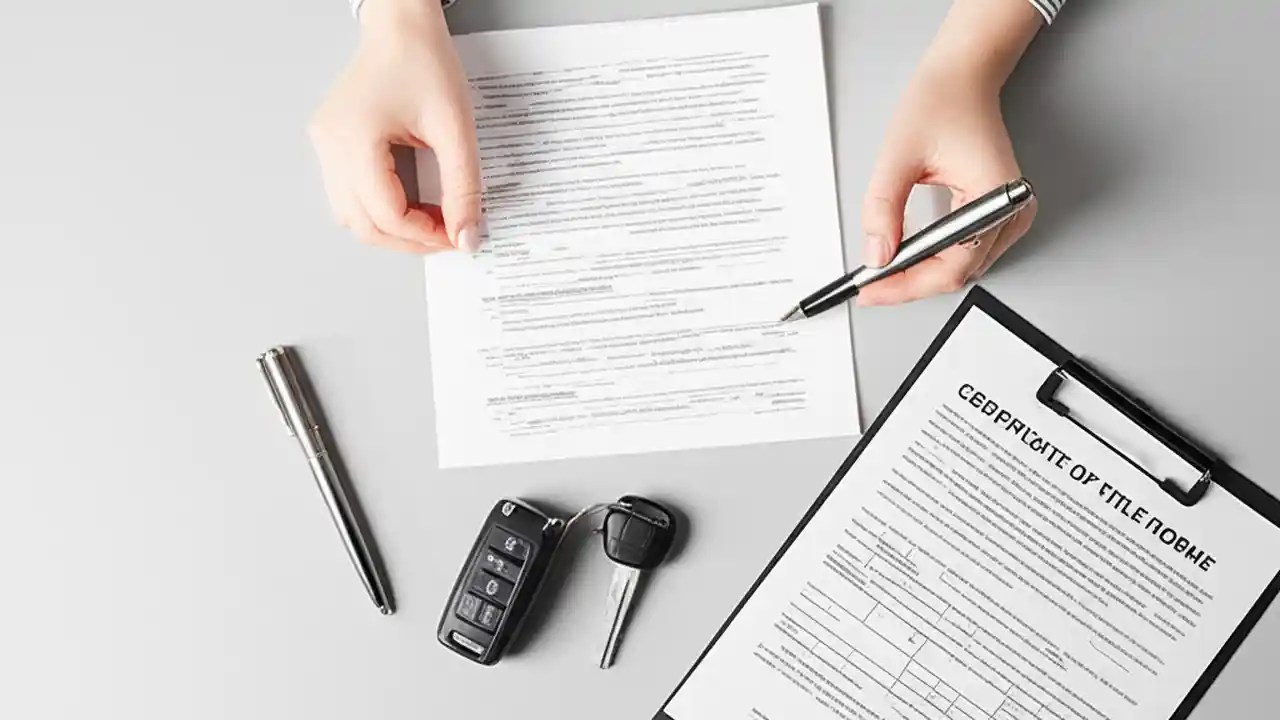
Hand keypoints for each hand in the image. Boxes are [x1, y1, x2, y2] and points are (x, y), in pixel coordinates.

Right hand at [310, 0, 481, 253]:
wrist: (403, 26)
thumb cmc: (424, 61)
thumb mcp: (455, 128)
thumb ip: (464, 188)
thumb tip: (466, 236)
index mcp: (354, 137)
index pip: (385, 213)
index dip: (423, 234)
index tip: (456, 235)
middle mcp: (330, 144)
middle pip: (361, 224)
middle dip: (406, 240)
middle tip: (446, 237)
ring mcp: (325, 144)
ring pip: (351, 215)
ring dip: (391, 228)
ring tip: (431, 221)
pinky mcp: (331, 143)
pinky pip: (349, 194)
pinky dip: (380, 209)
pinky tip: (411, 202)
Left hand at [858, 0, 1040, 305]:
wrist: (961, 80)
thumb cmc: (940, 104)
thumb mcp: (897, 157)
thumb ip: (883, 209)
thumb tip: (877, 255)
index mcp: (994, 194)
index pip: (953, 263)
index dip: (908, 283)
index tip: (873, 288)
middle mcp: (1011, 210)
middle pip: (959, 272)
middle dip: (910, 283)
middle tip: (869, 285)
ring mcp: (1010, 215)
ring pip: (963, 269)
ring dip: (922, 276)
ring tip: (883, 274)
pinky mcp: (1000, 215)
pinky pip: (967, 254)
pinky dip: (935, 261)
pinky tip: (908, 259)